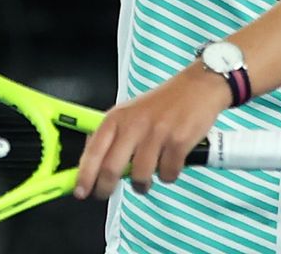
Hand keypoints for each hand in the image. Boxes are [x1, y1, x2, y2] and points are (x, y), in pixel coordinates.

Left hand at [73, 62, 230, 200]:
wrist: (199, 86)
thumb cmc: (164, 101)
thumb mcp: (132, 111)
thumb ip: (115, 134)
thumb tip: (94, 164)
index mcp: (118, 117)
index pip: (94, 150)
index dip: (84, 175)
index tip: (80, 191)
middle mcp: (134, 125)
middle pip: (111, 169)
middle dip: (106, 188)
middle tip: (106, 194)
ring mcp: (157, 134)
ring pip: (140, 176)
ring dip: (141, 185)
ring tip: (144, 182)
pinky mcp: (179, 142)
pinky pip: (168, 173)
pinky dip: (169, 176)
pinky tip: (171, 166)